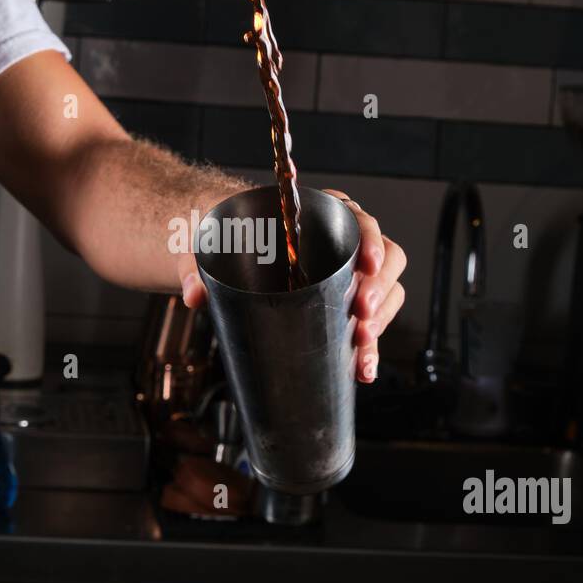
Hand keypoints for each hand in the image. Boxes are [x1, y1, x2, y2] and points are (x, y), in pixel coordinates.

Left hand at [178, 190, 406, 385]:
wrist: (227, 248)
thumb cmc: (227, 235)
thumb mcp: (208, 242)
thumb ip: (196, 265)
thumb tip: (195, 295)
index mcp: (322, 214)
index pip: (361, 221)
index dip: (371, 242)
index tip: (367, 265)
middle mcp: (344, 241)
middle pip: (387, 258)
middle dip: (380, 289)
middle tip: (362, 313)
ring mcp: (349, 275)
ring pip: (386, 292)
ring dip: (381, 320)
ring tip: (362, 344)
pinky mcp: (344, 306)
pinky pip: (370, 323)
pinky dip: (370, 348)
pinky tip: (362, 367)